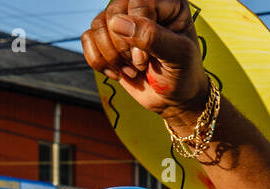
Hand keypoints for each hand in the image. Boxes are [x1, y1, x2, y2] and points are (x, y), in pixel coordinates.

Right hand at [82, 0, 207, 118]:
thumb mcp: (178, 56)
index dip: (138, 34)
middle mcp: (141, 4)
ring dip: (111, 57)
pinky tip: (118, 73)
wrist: (173, 98)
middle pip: (113, 15)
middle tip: (140, 66)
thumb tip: (117, 23)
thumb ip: (153, 37)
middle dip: (123, 48)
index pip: (138, 3)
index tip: (146, 60)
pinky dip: (99, 61)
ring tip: (132, 71)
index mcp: (167, 2)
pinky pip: (87, 38)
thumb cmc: (182, 74)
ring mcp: (123, 19)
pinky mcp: (107, 35)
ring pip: (97, 26)